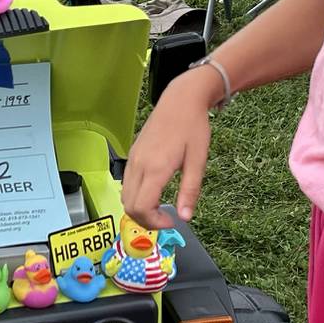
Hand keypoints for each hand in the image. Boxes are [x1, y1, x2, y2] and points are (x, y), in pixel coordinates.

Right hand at [119, 70, 216, 227]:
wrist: (181, 100)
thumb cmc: (192, 126)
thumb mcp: (198, 161)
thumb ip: (190, 191)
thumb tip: (185, 216)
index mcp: (155, 167)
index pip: (141, 208)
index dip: (154, 222)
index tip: (171, 221)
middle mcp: (139, 164)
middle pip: (128, 206)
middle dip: (145, 220)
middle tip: (165, 218)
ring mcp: (133, 158)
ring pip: (124, 195)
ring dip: (139, 208)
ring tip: (159, 207)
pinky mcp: (133, 154)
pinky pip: (127, 182)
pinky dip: (136, 195)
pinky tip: (154, 192)